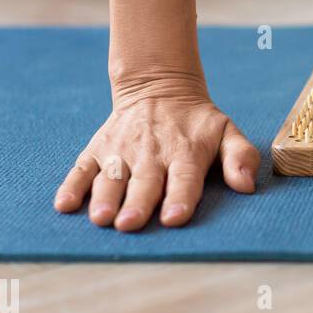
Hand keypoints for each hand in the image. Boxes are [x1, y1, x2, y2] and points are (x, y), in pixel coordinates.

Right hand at [54, 79, 258, 231]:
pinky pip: (82, 168)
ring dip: (104, 198)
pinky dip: (72, 186)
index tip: (173, 217)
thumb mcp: (227, 132)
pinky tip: (64, 204)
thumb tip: (247, 185)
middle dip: (137, 204)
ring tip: (101, 218)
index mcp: (185, 152)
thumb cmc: (198, 123)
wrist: (158, 88)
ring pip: (111, 178)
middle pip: (144, 183)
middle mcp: (151, 153)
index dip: (180, 198)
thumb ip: (240, 157)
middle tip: (129, 224)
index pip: (184, 178)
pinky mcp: (98, 150)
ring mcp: (121, 152)